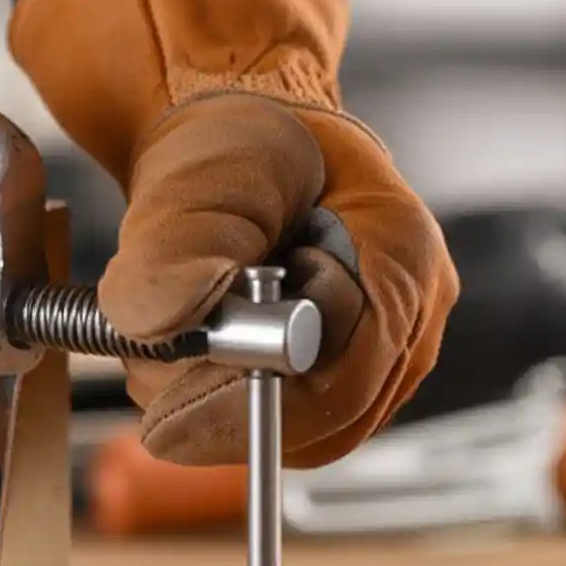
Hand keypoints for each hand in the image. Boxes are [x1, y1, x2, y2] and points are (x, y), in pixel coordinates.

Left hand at [9, 0, 459, 465]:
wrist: (241, 136)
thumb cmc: (232, 142)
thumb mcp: (198, 174)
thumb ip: (176, 245)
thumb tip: (157, 326)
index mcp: (399, 253)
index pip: (343, 379)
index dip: (251, 408)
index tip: (165, 416)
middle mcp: (414, 308)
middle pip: (332, 418)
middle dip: (230, 408)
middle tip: (151, 367)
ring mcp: (390, 343)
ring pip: (312, 429)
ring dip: (225, 407)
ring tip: (168, 345)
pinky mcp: (353, 365)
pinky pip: (299, 417)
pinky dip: (233, 400)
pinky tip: (196, 349)